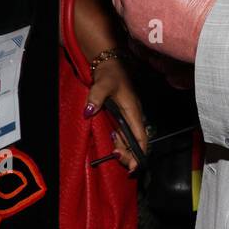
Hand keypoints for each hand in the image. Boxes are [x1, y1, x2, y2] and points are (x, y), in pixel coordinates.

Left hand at [83, 58, 146, 172]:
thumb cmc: (110, 73)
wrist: (110, 62)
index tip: (134, 166)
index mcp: (133, 111)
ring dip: (125, 149)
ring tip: (115, 155)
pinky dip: (121, 141)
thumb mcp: (102, 84)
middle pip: (137, 141)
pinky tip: (114, 143)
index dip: (139, 152)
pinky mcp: (123, 114)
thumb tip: (88, 112)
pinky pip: (125, 132)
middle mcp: (134, 116)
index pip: (140, 137)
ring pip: (131, 138)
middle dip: (130, 154)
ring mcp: (129, 116)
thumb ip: (96, 98)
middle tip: (118, 160)